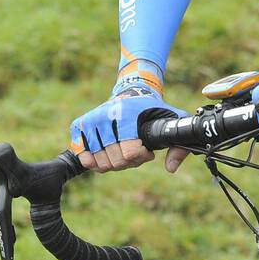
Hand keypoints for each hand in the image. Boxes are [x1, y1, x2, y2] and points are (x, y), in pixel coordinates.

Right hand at [69, 78, 189, 174]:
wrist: (131, 91)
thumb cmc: (152, 109)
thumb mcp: (172, 119)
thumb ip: (178, 145)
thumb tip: (170, 168)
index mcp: (125, 113)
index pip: (129, 153)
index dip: (140, 157)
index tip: (147, 150)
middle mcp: (104, 115)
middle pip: (114, 161)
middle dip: (128, 162)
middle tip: (135, 151)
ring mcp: (90, 120)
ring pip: (99, 162)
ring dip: (114, 163)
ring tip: (123, 151)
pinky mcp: (79, 125)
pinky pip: (83, 156)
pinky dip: (94, 161)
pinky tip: (106, 153)